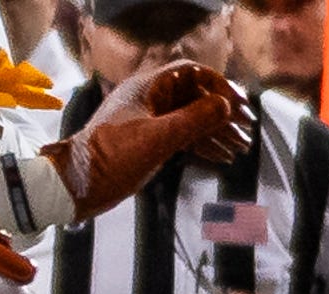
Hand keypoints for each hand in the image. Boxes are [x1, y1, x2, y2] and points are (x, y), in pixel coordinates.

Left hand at [43, 60, 251, 219]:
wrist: (80, 184)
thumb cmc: (112, 158)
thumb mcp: (157, 138)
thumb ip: (193, 120)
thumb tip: (226, 105)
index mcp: (148, 88)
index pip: (191, 73)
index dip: (219, 85)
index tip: (241, 105)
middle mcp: (151, 100)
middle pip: (196, 97)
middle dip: (223, 113)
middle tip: (248, 131)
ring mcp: (151, 121)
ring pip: (193, 119)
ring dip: (218, 132)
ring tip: (241, 149)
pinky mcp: (151, 141)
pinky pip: (185, 137)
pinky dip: (204, 146)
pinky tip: (222, 159)